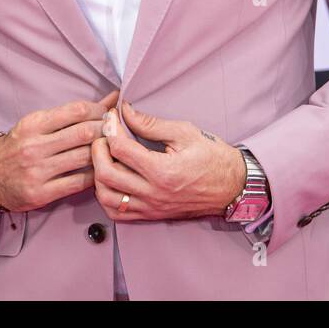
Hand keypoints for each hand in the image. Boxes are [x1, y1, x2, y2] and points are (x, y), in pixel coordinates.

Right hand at [0, 89, 119, 211]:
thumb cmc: (20, 146)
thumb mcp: (38, 123)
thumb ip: (72, 113)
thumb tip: (111, 98)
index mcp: (33, 124)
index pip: (76, 110)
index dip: (99, 110)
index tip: (107, 113)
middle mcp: (34, 146)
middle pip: (84, 133)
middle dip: (106, 130)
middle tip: (115, 131)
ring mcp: (37, 171)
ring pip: (84, 158)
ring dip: (104, 153)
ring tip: (111, 150)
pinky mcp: (41, 193)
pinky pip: (78, 183)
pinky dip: (95, 175)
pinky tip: (100, 170)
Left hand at [90, 102, 246, 221]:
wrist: (231, 186)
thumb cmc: (212, 157)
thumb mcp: (184, 132)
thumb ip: (150, 123)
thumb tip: (126, 112)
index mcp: (163, 171)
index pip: (120, 149)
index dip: (110, 128)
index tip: (111, 116)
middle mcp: (153, 193)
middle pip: (106, 174)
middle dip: (97, 150)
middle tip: (103, 135)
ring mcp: (151, 207)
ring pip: (106, 196)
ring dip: (98, 174)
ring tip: (104, 156)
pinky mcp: (151, 215)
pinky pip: (117, 212)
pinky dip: (107, 195)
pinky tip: (111, 179)